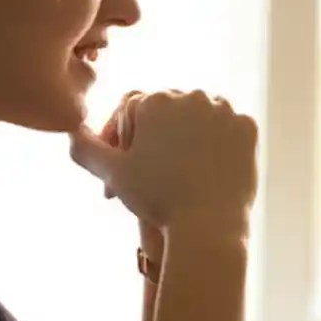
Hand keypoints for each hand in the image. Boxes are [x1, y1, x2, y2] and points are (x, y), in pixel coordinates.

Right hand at [69, 89, 258, 244]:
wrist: (208, 225)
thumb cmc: (158, 200)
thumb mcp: (113, 174)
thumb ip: (85, 148)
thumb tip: (71, 130)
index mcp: (154, 100)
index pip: (133, 109)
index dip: (124, 138)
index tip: (126, 166)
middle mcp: (190, 96)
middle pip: (167, 111)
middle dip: (158, 136)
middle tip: (154, 170)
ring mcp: (223, 110)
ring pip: (200, 117)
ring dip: (190, 135)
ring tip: (182, 167)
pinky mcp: (248, 127)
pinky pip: (230, 128)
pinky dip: (220, 142)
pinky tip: (210, 164)